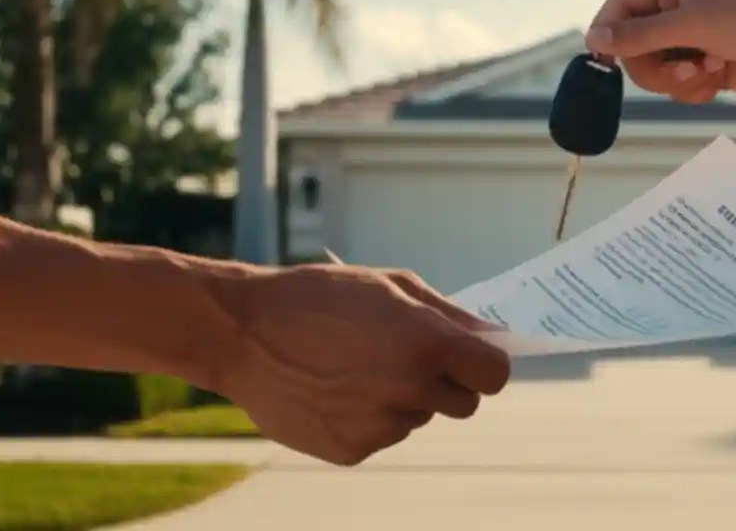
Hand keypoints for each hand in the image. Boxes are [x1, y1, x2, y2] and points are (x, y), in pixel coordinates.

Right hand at [209, 265, 509, 465]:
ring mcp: (380, 425)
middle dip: (448, 383)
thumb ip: (449, 315)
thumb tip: (492, 337)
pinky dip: (368, 416)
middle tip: (408, 358)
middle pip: (464, 404)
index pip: (495, 375)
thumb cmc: (320, 298)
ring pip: (419, 417)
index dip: (486, 366)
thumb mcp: (391, 286)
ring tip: (356, 365)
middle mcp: (409, 389)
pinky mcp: (352, 450)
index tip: (471, 360)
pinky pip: (382, 434)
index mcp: (427, 344)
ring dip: (403, 397)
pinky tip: (335, 388)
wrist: (240, 332)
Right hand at [585, 0, 735, 102]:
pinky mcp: (707, 63)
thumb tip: (594, 39)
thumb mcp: (693, 23)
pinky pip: (678, 84)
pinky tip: (717, 79)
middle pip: (634, 44)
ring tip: (706, 72)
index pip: (621, 4)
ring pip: (655, 69)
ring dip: (676, 79)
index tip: (602, 61)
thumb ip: (640, 34)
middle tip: (680, 69)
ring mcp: (694, 36)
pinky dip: (692, 88)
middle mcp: (680, 4)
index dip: (609, 32)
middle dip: (653, 64)